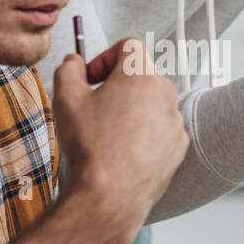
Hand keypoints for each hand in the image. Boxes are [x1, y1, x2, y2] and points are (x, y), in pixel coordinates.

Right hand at [52, 37, 188, 242]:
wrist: (110, 197)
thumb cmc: (90, 147)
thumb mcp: (65, 98)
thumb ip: (68, 69)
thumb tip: (74, 62)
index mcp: (140, 74)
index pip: (128, 45)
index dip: (104, 57)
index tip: (90, 79)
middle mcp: (165, 93)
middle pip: (141, 75)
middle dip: (117, 85)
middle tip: (95, 107)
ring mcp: (175, 121)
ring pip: (151, 103)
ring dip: (131, 110)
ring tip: (108, 135)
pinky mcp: (178, 146)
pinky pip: (160, 129)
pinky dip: (144, 134)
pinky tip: (123, 152)